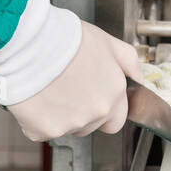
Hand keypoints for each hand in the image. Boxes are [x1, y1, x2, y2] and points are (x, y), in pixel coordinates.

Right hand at [7, 21, 141, 141]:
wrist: (31, 44)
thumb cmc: (66, 39)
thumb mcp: (108, 42)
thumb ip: (128, 63)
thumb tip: (139, 78)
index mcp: (114, 92)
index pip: (118, 118)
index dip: (106, 107)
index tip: (93, 95)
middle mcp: (96, 113)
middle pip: (92, 125)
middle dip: (83, 111)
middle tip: (69, 87)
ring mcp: (69, 125)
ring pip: (67, 127)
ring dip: (62, 114)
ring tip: (51, 86)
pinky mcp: (43, 131)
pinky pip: (42, 129)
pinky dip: (38, 117)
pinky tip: (37, 94)